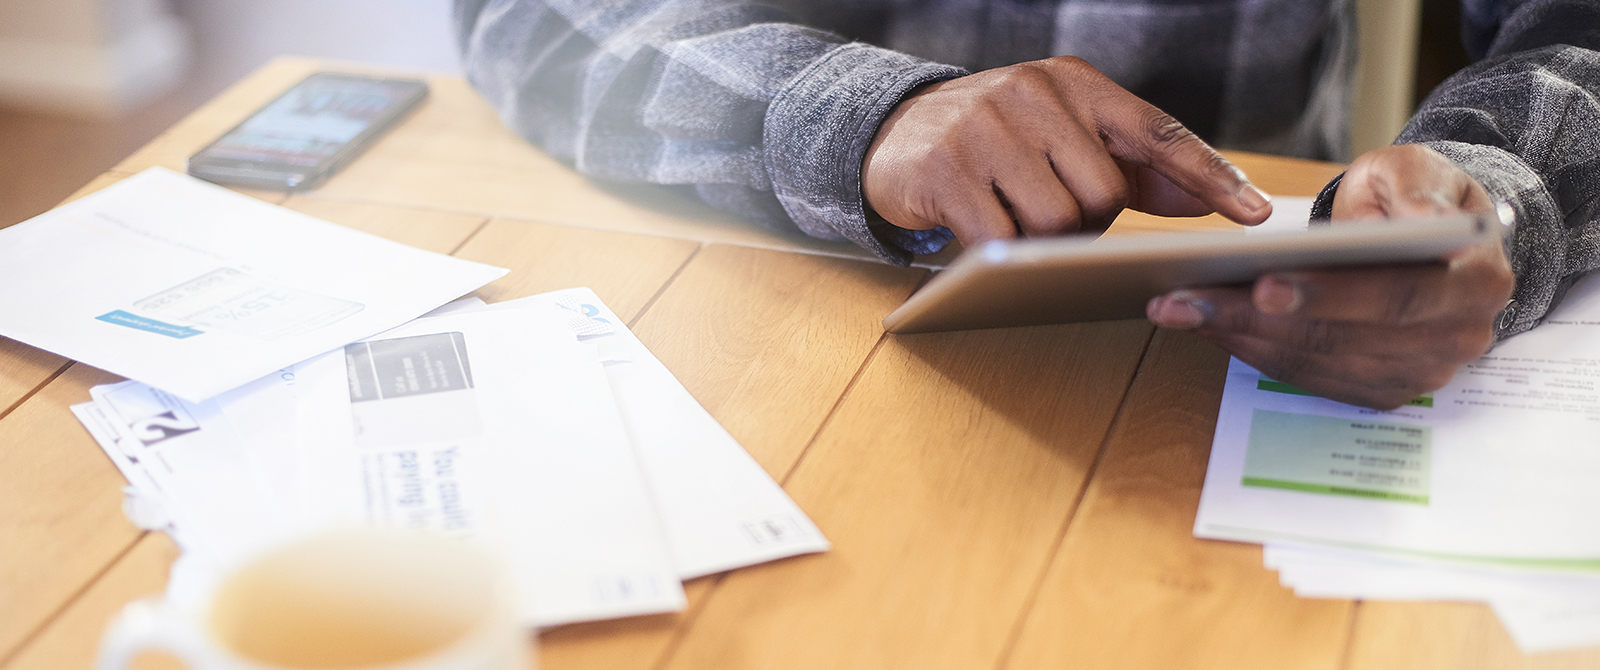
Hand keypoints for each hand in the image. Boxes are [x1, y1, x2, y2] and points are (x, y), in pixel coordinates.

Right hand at [861, 56, 1271, 245]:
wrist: (891, 135)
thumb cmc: (995, 143)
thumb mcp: (1063, 136)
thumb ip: (1135, 166)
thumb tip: (1210, 201)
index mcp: (1073, 81)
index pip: (1156, 130)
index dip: (1209, 174)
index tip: (1256, 212)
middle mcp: (1031, 92)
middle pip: (1105, 193)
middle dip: (1089, 222)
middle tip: (1054, 216)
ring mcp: (984, 127)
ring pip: (1057, 220)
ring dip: (1043, 241)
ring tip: (1015, 221)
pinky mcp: (945, 168)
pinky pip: (1002, 238)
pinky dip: (1000, 252)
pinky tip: (980, 229)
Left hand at [1146, 144, 1512, 408]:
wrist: (1432, 237)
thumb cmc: (1417, 198)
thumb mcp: (1416, 169)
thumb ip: (1409, 191)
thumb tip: (1402, 227)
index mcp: (1477, 281)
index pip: (1398, 295)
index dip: (1328, 295)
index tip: (1262, 285)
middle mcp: (1456, 338)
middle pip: (1343, 338)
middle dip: (1255, 320)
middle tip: (1184, 299)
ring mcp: (1419, 372)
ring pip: (1316, 363)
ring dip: (1238, 338)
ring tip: (1176, 308)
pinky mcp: (1381, 389)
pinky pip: (1307, 378)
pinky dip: (1251, 352)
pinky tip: (1204, 324)